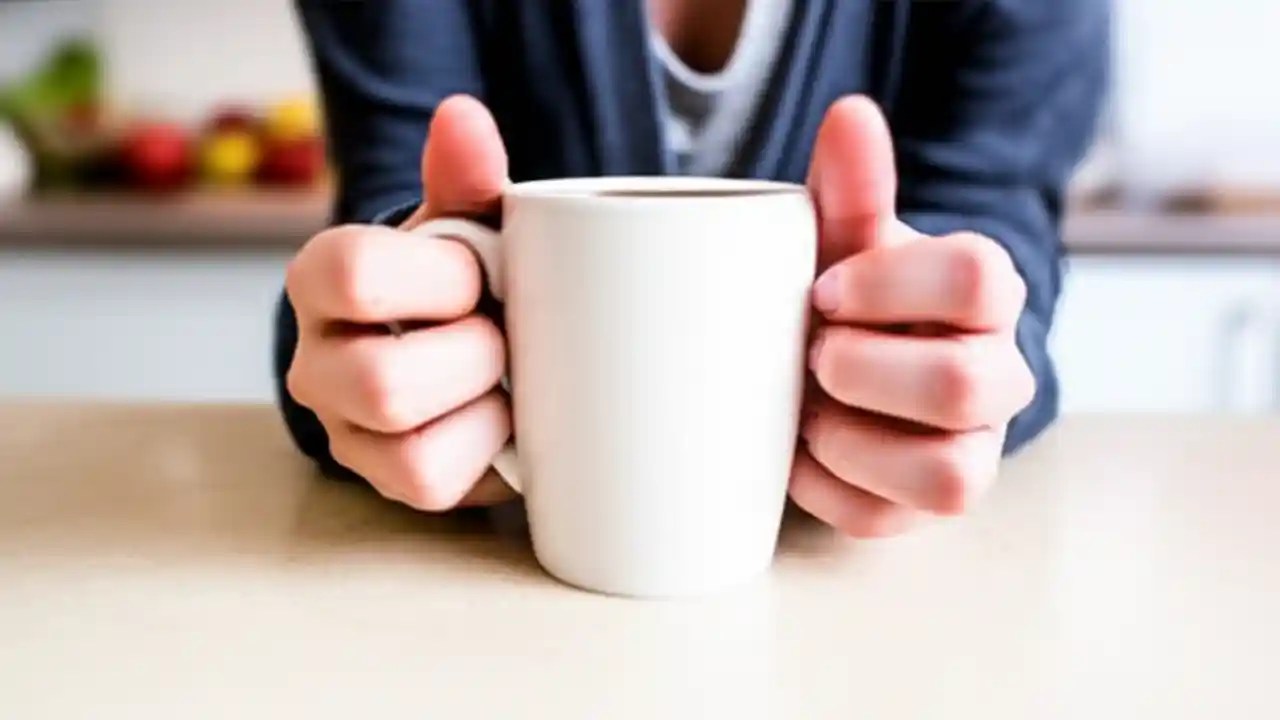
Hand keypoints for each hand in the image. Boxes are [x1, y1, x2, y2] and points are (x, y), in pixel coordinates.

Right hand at [285, 96, 516, 509]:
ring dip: (481, 401)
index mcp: (323, 276)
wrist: (479, 348)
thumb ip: (464, 176)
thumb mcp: (469, 224)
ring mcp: (345, 427)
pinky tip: (498, 417)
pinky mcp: (385, 479)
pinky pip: (431, 479)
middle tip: (501, 334)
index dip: (443, 278)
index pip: (353, 273)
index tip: (481, 274)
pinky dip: (484, 446)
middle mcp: (314, 358)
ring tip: (502, 376)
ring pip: (406, 438)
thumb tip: (463, 117)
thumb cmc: (468, 283)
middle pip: (382, 380)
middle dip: (471, 354)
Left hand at [791, 96, 1034, 537]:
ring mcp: (972, 449)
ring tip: (805, 409)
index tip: (822, 288)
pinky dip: (825, 488)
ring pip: (949, 476)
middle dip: (862, 369)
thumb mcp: (848, 237)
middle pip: (964, 386)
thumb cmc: (850, 293)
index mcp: (986, 295)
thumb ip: (854, 186)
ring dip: (852, 441)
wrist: (849, 358)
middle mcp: (1000, 376)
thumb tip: (849, 115)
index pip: (980, 279)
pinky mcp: (926, 507)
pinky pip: (886, 520)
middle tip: (809, 353)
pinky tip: (796, 451)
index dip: (887, 285)